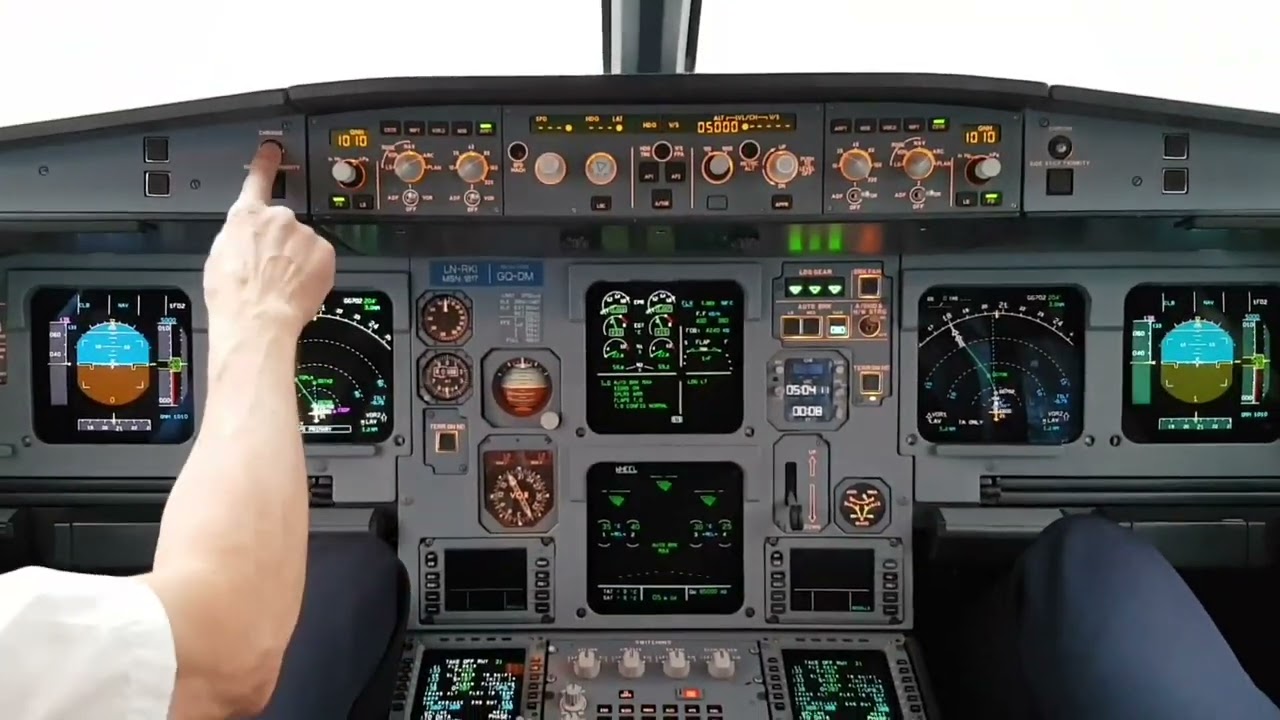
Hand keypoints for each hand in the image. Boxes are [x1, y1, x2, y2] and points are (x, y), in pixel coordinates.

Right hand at [203, 142, 335, 337]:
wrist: (257, 318)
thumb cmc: (233, 295)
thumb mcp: (220, 255)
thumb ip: (239, 235)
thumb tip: (247, 239)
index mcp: (247, 216)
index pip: (258, 179)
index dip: (266, 163)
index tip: (272, 149)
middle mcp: (278, 217)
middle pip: (284, 225)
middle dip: (281, 243)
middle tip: (270, 270)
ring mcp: (304, 233)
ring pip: (304, 243)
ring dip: (297, 258)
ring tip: (281, 283)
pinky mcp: (324, 251)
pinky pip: (320, 258)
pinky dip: (313, 270)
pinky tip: (298, 286)